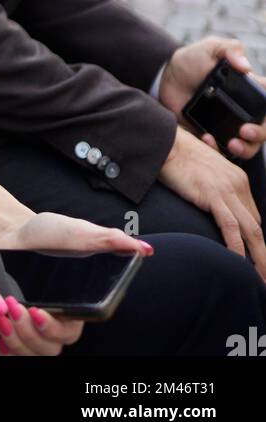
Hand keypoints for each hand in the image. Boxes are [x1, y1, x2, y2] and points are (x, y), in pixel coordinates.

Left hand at [0, 212, 153, 357]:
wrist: (10, 231)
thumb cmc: (47, 234)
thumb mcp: (77, 231)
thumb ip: (109, 240)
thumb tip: (144, 248)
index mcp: (78, 305)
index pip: (71, 333)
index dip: (54, 329)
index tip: (38, 312)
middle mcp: (58, 321)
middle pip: (50, 348)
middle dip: (31, 333)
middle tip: (17, 307)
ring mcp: (34, 326)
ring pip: (32, 352)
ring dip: (15, 336)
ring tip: (4, 309)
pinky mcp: (13, 325)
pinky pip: (12, 349)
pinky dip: (4, 342)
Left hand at [159, 36, 265, 158]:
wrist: (166, 77)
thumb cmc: (193, 59)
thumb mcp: (211, 48)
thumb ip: (229, 49)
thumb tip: (245, 66)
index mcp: (248, 92)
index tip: (262, 113)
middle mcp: (242, 112)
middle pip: (262, 130)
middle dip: (259, 134)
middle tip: (245, 131)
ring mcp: (228, 126)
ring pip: (247, 146)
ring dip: (245, 149)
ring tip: (232, 144)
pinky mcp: (211, 137)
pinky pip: (219, 151)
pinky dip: (217, 150)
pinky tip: (207, 139)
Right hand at [159, 126, 265, 278]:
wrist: (165, 141)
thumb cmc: (178, 155)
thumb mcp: (203, 173)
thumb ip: (213, 189)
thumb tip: (212, 208)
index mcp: (237, 179)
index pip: (252, 218)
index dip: (254, 242)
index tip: (255, 261)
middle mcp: (238, 184)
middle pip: (256, 228)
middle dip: (262, 255)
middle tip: (264, 278)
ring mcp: (227, 189)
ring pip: (250, 231)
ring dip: (258, 259)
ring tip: (260, 280)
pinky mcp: (212, 194)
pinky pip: (229, 227)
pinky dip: (236, 248)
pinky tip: (238, 263)